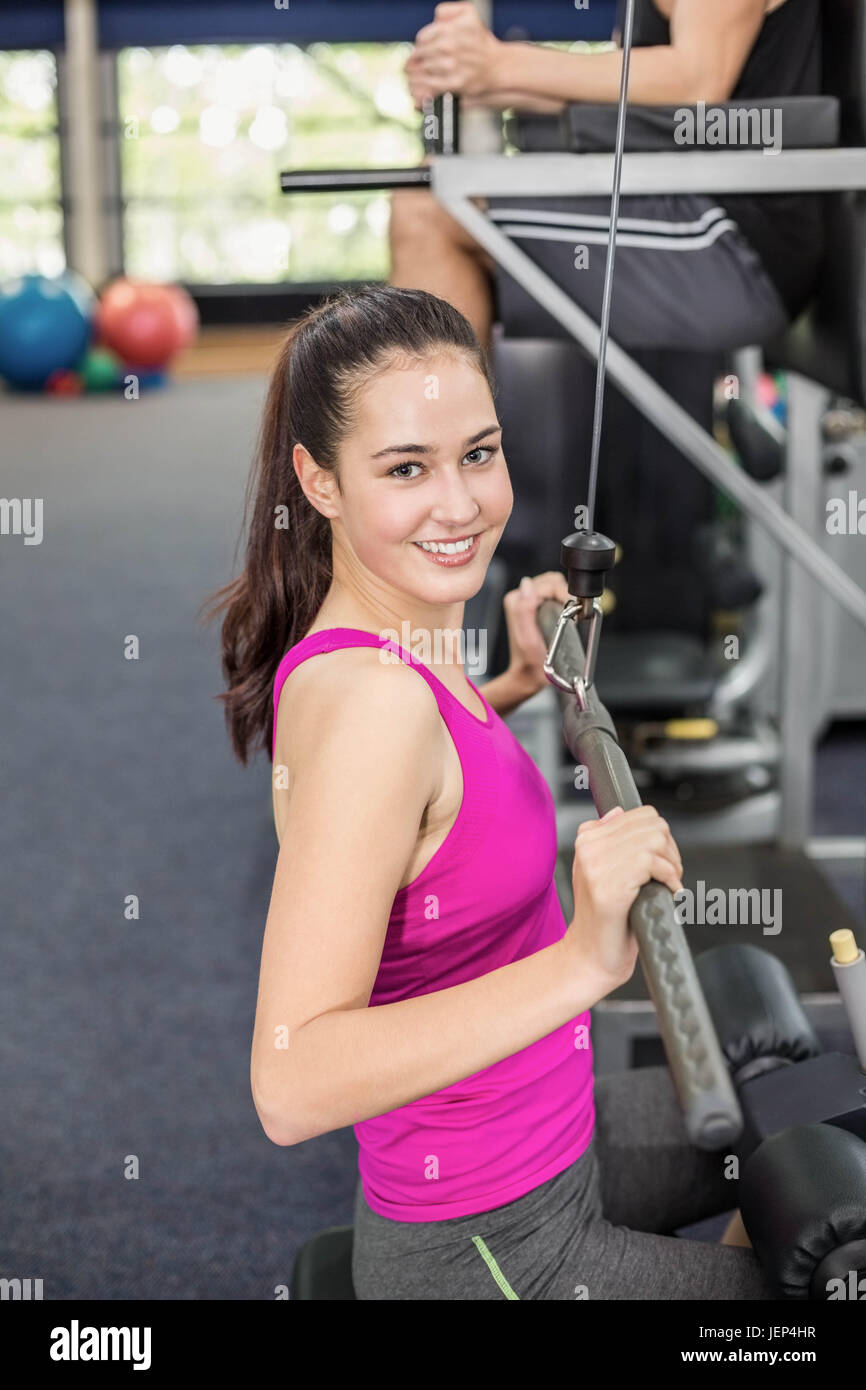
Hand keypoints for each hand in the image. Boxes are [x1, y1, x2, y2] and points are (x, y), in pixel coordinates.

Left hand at [405, 2, 502, 106]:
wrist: (496, 66)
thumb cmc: (481, 42)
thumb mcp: (469, 13)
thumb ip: (448, 11)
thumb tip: (434, 19)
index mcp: (451, 29)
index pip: (422, 38)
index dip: (418, 45)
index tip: (418, 51)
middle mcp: (450, 46)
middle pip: (420, 54)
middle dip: (414, 61)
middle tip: (410, 66)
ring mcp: (452, 66)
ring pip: (423, 69)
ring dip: (414, 74)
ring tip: (412, 76)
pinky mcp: (455, 83)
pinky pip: (431, 85)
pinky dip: (421, 87)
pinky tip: (417, 88)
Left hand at [501, 570, 570, 700]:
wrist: (530, 675)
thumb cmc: (531, 662)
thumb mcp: (528, 639)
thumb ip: (524, 610)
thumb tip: (527, 585)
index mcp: (516, 601)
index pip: (547, 583)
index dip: (564, 595)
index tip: (573, 610)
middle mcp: (520, 598)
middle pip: (551, 581)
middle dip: (566, 594)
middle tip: (574, 614)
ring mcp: (528, 601)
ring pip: (554, 586)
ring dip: (565, 598)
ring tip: (571, 616)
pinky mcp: (537, 606)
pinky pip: (554, 594)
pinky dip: (563, 601)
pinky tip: (566, 615)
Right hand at [564, 806, 684, 989]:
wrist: (591, 956)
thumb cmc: (604, 919)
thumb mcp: (602, 871)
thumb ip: (609, 840)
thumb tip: (618, 812)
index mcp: (587, 839)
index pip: (640, 814)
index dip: (662, 839)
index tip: (662, 863)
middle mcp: (589, 847)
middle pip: (652, 824)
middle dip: (671, 850)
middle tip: (669, 875)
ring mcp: (597, 865)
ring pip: (655, 839)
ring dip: (672, 864)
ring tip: (668, 883)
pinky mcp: (609, 886)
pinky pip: (653, 863)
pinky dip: (670, 878)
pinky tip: (668, 892)